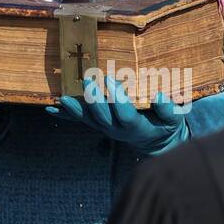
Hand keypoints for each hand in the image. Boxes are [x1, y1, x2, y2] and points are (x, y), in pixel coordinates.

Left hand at [45, 75, 223, 155]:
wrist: (153, 142)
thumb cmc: (164, 127)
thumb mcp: (174, 121)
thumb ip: (168, 110)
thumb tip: (159, 96)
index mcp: (136, 127)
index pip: (125, 114)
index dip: (118, 99)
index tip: (112, 80)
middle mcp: (116, 129)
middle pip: (102, 116)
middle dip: (95, 98)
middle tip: (89, 80)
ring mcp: (104, 128)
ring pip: (88, 118)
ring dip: (75, 108)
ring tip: (64, 98)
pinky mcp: (97, 124)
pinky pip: (79, 120)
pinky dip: (65, 114)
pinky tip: (50, 108)